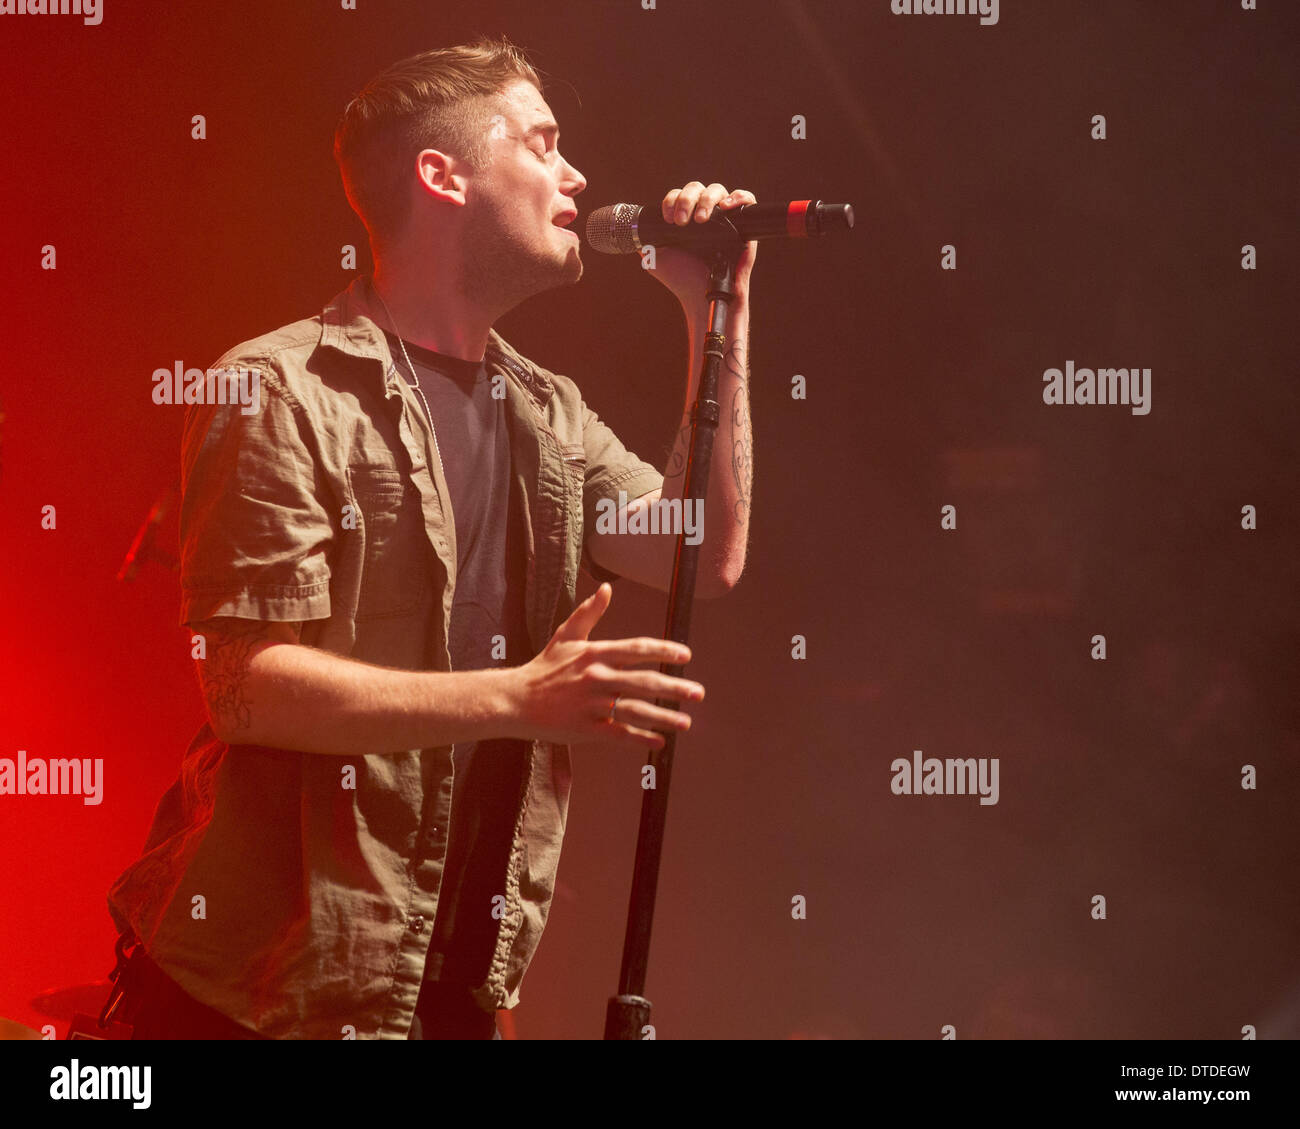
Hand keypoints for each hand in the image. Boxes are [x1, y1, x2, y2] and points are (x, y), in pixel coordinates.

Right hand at [505, 583, 704, 749]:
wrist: (515, 700)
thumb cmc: (543, 668)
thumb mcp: (566, 636)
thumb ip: (589, 613)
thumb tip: (606, 588)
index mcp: (595, 653)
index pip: (637, 649)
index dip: (664, 651)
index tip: (686, 655)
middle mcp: (596, 677)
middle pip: (644, 682)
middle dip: (675, 688)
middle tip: (698, 692)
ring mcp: (591, 705)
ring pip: (636, 710)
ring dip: (664, 717)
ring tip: (686, 722)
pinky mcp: (585, 729)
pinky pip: (619, 734)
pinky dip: (640, 738)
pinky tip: (658, 741)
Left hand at [647, 182, 758, 308]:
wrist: (701, 297)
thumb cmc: (682, 280)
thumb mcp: (654, 258)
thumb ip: (645, 242)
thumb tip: (636, 230)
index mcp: (686, 218)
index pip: (679, 195)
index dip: (671, 200)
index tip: (668, 218)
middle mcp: (705, 215)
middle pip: (696, 188)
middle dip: (686, 199)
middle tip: (681, 222)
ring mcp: (725, 219)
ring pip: (718, 191)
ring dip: (707, 200)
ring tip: (701, 218)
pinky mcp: (744, 226)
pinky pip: (747, 200)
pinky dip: (739, 197)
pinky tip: (726, 206)